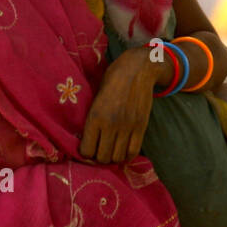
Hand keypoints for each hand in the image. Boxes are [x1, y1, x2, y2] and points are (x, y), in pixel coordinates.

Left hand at [79, 48, 162, 163]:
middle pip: (102, 157)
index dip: (85, 153)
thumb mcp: (95, 96)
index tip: (86, 148)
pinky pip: (133, 151)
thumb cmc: (112, 79)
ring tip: (110, 150)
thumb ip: (92, 116)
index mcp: (95, 116)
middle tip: (99, 151)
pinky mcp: (141, 127)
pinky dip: (127, 155)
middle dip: (98, 158)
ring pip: (117, 157)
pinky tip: (123, 150)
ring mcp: (127, 127)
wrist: (137, 69)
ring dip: (113, 157)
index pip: (86, 150)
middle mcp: (110, 125)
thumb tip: (85, 137)